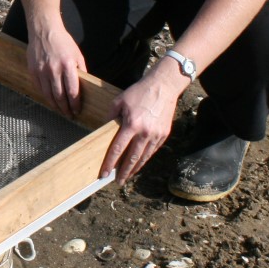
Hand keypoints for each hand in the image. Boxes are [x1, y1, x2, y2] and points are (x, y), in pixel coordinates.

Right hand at [27, 21, 85, 116]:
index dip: (75, 104)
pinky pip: (39, 88)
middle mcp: (54, 70)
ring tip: (60, 111)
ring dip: (55, 106)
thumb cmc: (63, 42)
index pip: (72, 91)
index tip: (77, 110)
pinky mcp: (33, 71)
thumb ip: (81, 71)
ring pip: (48, 95)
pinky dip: (45, 96)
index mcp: (67, 65)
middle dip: (65, 108)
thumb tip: (84, 87)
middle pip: (60, 96)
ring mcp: (41, 71)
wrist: (44, 31)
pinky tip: (50, 100)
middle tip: (69, 115)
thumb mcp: (77, 54)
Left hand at [100, 59, 186, 183]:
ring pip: (144, 157)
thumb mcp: (119, 101)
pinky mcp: (164, 134)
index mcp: (132, 124)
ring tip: (128, 175)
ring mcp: (156, 135)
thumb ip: (111, 117)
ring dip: (135, 168)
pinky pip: (153, 150)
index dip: (110, 163)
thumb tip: (104, 130)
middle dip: (124, 172)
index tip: (104, 173)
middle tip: (118, 181)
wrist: (164, 86)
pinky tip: (139, 162)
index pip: (118, 149)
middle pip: (132, 158)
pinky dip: (145, 158)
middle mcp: (145, 133)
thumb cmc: (139, 92)